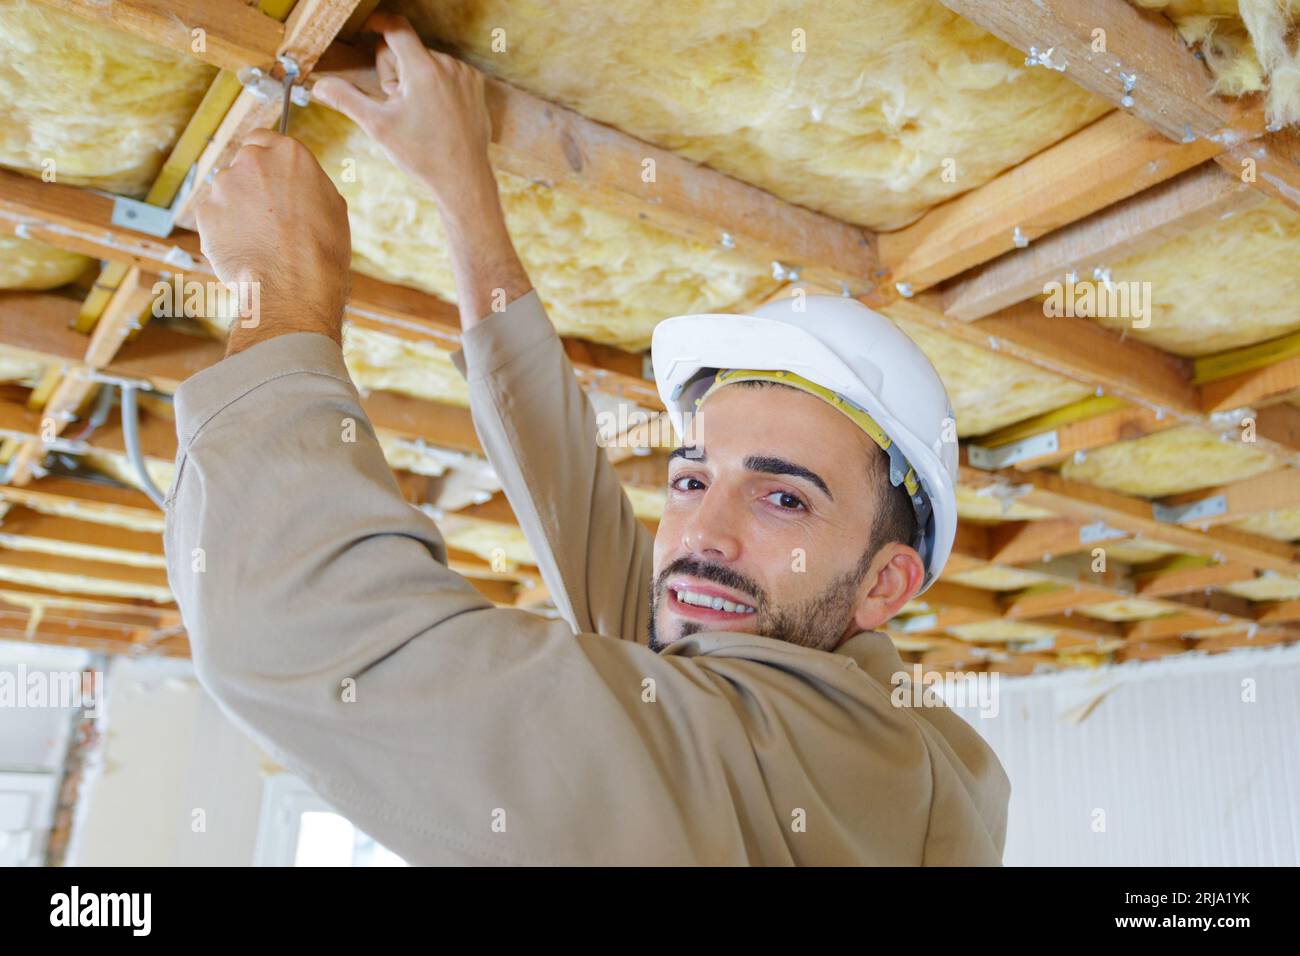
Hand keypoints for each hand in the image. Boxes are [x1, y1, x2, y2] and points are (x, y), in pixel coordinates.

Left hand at [196, 128, 351, 353]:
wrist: (293, 287)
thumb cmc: (321, 251)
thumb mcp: (332, 206)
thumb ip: (308, 183)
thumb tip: (297, 182)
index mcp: (289, 153)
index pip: (264, 138)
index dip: (266, 160)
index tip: (268, 176)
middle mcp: (253, 160)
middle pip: (243, 163)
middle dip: (251, 184)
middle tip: (268, 215)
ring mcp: (225, 185)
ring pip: (227, 191)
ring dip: (237, 208)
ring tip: (260, 240)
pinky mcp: (206, 211)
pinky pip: (213, 217)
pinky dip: (224, 231)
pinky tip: (245, 249)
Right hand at [313, 12, 496, 219]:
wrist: (463, 178)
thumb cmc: (422, 154)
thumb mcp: (378, 127)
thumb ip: (346, 99)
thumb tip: (319, 86)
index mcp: (423, 70)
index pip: (396, 27)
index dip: (378, 23)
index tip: (368, 28)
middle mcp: (448, 65)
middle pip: (408, 49)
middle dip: (396, 71)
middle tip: (397, 104)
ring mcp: (464, 74)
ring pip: (427, 61)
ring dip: (416, 80)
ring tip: (419, 113)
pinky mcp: (476, 84)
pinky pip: (446, 72)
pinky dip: (436, 86)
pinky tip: (436, 113)